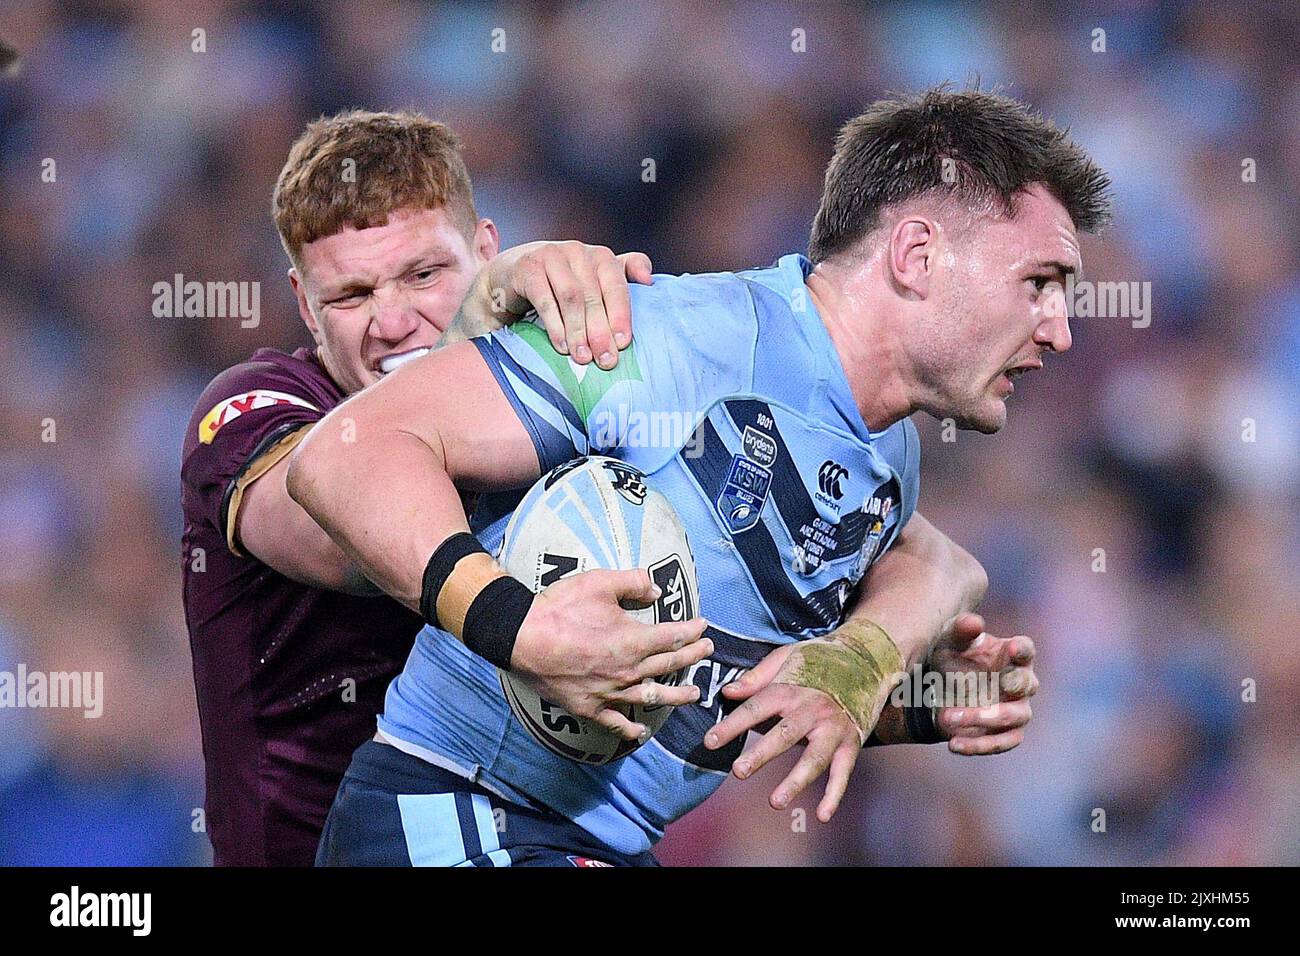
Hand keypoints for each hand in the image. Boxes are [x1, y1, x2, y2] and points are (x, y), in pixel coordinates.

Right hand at [478, 241, 652, 368]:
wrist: (510, 277)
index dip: (621, 313)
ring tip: (582, 358)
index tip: (624, 343)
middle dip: (601, 331)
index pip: (616, 284)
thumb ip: (623, 275)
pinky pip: (544, 299)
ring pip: (571, 296)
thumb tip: (650, 281)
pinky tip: (561, 346)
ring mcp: (550, 256)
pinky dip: (554, 325)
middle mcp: (577, 251)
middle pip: (594, 294)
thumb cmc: (560, 284)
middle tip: (605, 361)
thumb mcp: (592, 279)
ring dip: (579, 331)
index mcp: (599, 256)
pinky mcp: (527, 268)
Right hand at [511, 567, 711, 740]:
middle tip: (708, 652)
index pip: (673, 636)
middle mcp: (627, 670)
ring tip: (695, 695)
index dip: (692, 630)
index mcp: (633, 640)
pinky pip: (614, 722)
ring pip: (652, 696)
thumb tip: (655, 590)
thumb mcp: (599, 583)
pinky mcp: (588, 707)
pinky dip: (630, 728)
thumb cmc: (561, 608)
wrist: (522, 636)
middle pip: (669, 665)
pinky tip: (642, 731)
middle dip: (692, 657)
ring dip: (677, 696)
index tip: (703, 626)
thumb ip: (632, 583)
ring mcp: (609, 692)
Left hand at [704, 641, 870, 822]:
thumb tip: (728, 692)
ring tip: (775, 801)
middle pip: (784, 734)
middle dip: (761, 753)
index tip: (710, 741)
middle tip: (739, 771)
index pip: (756, 707)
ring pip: (814, 758)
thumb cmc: (821, 658)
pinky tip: (823, 815)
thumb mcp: (786, 657)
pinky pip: (843, 772)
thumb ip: (756, 677)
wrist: (868, 656)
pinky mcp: (851, 742)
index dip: (732, 725)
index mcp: (791, 689)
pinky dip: (835, 795)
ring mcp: (834, 728)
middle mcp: (812, 710)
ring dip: (796, 781)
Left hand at [928, 612, 1036, 755]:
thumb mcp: (949, 640)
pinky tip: (952, 743)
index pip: (1026, 650)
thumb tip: (974, 622)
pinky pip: (1001, 743)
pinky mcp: (1006, 734)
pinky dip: (977, 745)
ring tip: (947, 717)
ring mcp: (1017, 710)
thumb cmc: (952, 655)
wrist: (937, 688)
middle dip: (1007, 685)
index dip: (1021, 650)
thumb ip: (962, 630)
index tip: (1012, 648)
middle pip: (1026, 685)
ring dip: (980, 718)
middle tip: (972, 686)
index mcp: (1013, 655)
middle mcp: (1022, 682)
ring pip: (1012, 718)